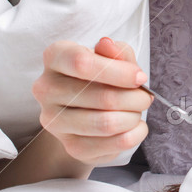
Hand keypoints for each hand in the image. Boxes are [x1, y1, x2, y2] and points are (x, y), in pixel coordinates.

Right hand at [31, 37, 152, 166]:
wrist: (86, 108)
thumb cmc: (101, 75)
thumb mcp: (112, 56)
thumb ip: (115, 50)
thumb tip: (108, 45)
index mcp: (55, 57)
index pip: (81, 63)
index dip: (118, 71)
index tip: (140, 77)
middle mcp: (46, 88)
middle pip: (101, 97)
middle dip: (134, 98)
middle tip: (145, 97)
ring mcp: (54, 120)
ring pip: (106, 123)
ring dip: (133, 117)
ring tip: (137, 111)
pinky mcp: (69, 145)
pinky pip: (111, 145)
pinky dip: (133, 136)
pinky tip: (134, 127)